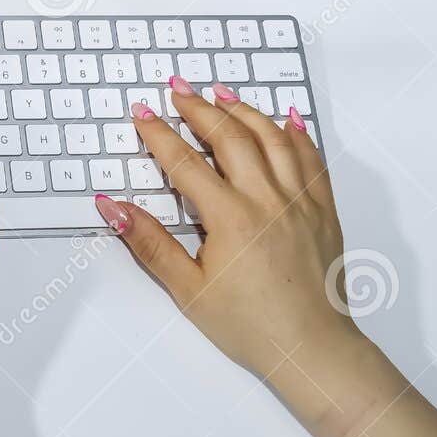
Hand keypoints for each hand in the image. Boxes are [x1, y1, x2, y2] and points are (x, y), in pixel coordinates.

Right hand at [99, 79, 436, 436]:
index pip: (185, 163)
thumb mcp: (188, 289)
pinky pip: (311, 159)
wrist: (311, 348)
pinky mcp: (322, 210)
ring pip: (272, 138)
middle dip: (199, 108)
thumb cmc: (250, 326)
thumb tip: (114, 207)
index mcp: (231, 218)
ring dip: (244, 110)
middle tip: (178, 88)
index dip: (159, 134)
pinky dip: (296, 133)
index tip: (143, 113)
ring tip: (222, 92)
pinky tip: (285, 118)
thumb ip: (149, 243)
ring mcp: (300, 202)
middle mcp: (268, 200)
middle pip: (230, 136)